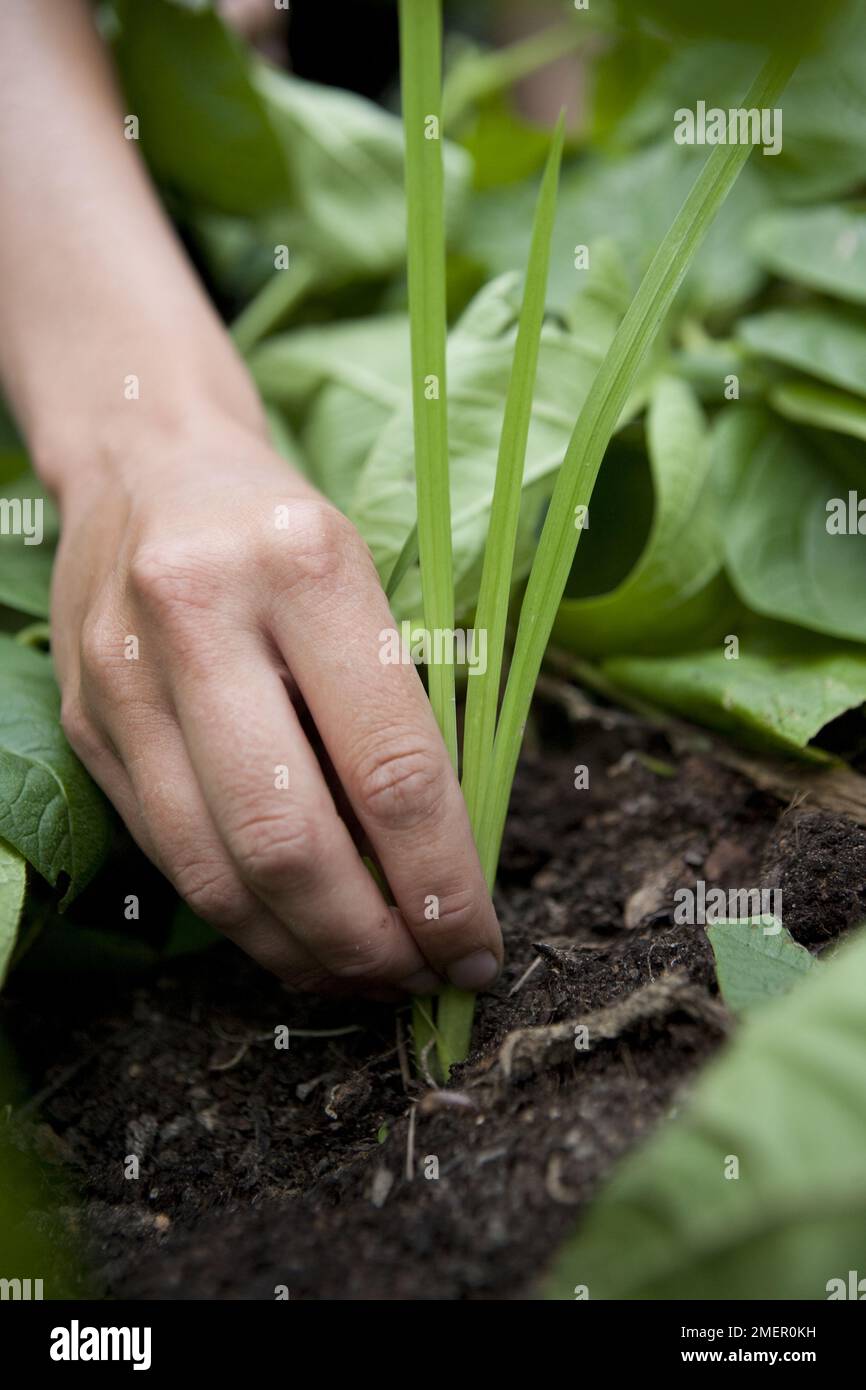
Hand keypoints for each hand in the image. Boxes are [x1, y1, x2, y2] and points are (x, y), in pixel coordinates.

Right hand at [50, 417, 502, 997]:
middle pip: (290, 840)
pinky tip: (291, 937)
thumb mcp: (370, 581)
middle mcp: (198, 618)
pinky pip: (169, 854)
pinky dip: (239, 917)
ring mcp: (123, 677)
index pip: (391, 768)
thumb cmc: (286, 529)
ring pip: (215, 869)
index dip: (441, 884)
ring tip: (361, 977)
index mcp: (304, 567)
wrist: (148, 464)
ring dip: (299, 951)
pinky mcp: (85, 723)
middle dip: (367, 940)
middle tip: (418, 979)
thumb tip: (435, 878)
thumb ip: (401, 718)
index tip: (476, 947)